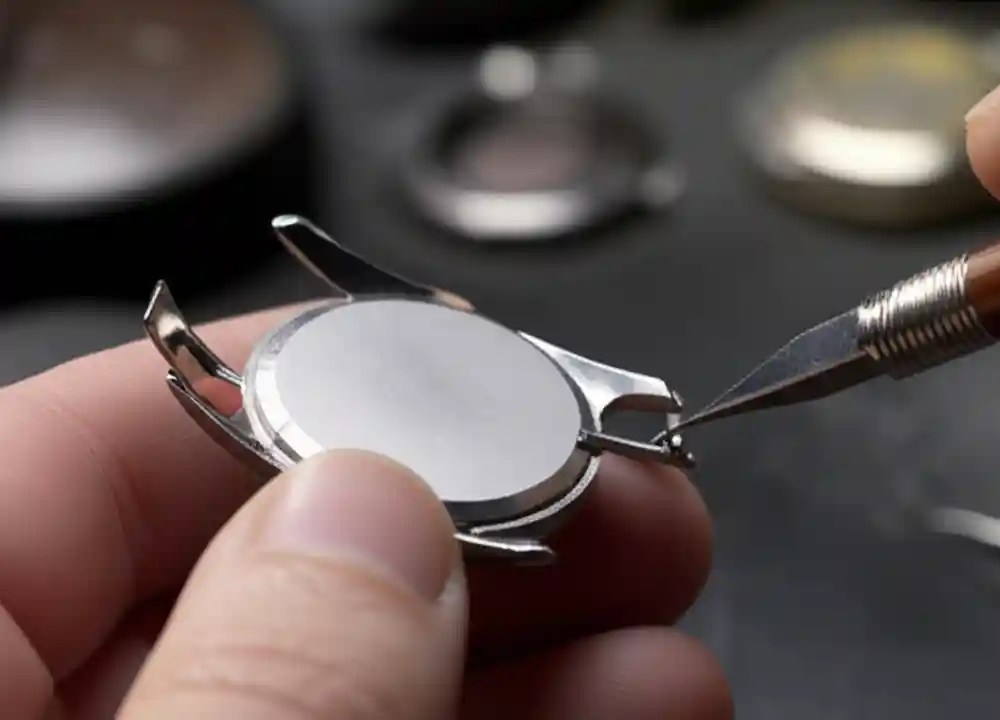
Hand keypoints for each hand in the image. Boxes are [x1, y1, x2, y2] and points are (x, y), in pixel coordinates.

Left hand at [0, 307, 731, 718]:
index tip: (481, 374)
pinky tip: (638, 703)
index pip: (96, 449)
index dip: (307, 388)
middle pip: (264, 573)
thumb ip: (254, 683)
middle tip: (628, 486)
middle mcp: (40, 719)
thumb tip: (370, 512)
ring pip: (358, 682)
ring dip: (543, 639)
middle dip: (480, 516)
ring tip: (672, 600)